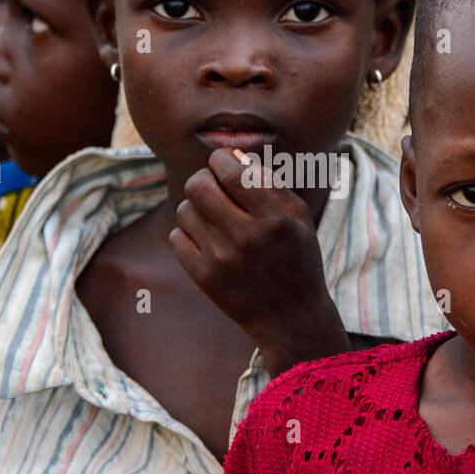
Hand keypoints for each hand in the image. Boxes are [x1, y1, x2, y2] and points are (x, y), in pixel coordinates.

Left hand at [169, 147, 349, 374]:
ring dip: (196, 209)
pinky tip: (208, 242)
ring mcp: (222, 260)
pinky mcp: (204, 278)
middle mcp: (246, 237)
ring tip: (215, 220)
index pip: (229, 171)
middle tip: (214, 188)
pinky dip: (188, 234)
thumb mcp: (298, 218)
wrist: (291, 318)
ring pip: (184, 210)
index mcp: (274, 218)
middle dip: (203, 179)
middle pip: (198, 186)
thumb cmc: (296, 259)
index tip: (224, 165)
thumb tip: (232, 155)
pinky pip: (176, 238)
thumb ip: (269, 181)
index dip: (220, 159)